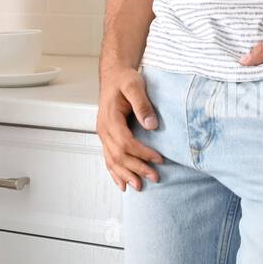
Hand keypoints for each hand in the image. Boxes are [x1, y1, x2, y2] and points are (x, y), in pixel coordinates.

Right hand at [95, 66, 163, 191]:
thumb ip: (142, 104)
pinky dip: (114, 173)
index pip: (125, 141)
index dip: (142, 153)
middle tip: (155, 177)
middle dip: (136, 168)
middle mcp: (103, 128)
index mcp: (110, 117)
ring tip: (140, 186)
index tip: (159, 159)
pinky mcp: (106, 137)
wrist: (114, 76)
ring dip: (126, 174)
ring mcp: (103, 134)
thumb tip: (151, 125)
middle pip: (118, 155)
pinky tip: (122, 184)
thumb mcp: (135, 85)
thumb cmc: (124, 79)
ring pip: (112, 160)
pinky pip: (107, 158)